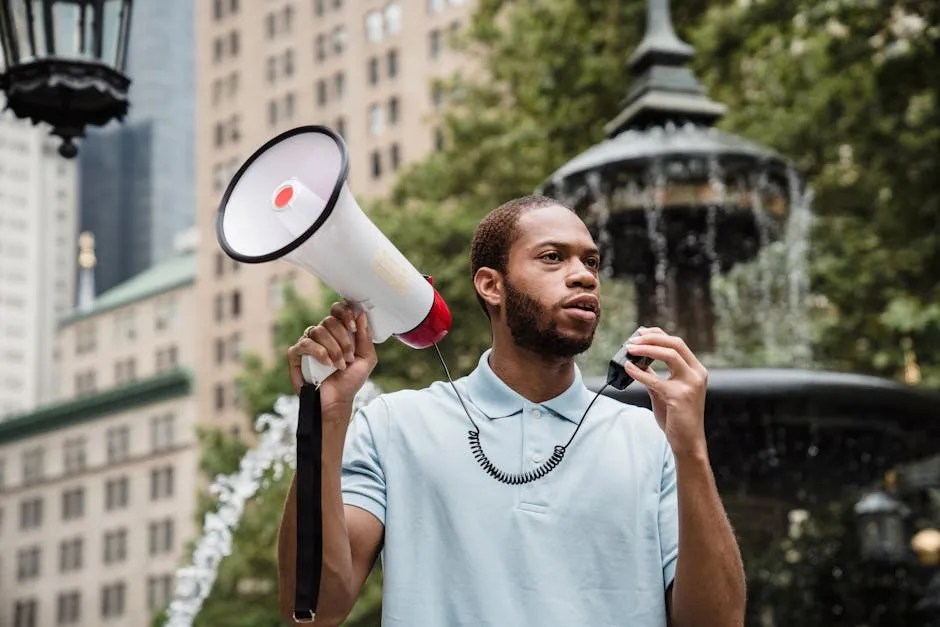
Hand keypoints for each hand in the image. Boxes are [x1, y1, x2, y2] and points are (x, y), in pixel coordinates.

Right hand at [286, 302, 376, 411]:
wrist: (338, 400)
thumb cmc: (350, 380)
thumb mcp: (366, 358)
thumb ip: (366, 337)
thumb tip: (361, 314)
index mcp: (338, 332)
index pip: (337, 310)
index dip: (345, 313)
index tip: (353, 327)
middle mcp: (322, 335)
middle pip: (329, 320)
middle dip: (343, 340)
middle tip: (349, 357)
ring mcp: (308, 344)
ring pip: (318, 331)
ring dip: (333, 349)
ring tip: (339, 365)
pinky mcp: (296, 355)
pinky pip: (304, 344)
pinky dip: (319, 352)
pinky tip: (326, 363)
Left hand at [622, 327, 707, 457]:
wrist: (687, 442)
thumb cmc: (676, 417)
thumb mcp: (664, 391)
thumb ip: (654, 376)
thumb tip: (637, 362)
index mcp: (696, 370)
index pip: (678, 344)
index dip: (658, 335)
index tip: (641, 333)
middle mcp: (697, 374)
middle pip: (675, 344)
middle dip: (652, 338)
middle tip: (632, 339)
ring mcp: (691, 384)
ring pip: (670, 355)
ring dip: (647, 349)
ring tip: (629, 349)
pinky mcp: (680, 396)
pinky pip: (655, 379)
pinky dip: (639, 372)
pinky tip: (628, 368)